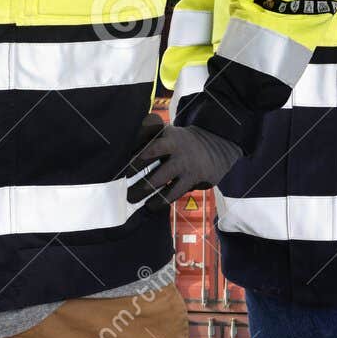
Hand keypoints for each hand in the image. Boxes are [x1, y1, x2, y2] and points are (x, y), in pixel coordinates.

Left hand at [124, 113, 240, 208]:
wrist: (218, 144)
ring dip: (142, 189)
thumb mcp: (168, 134)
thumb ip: (148, 141)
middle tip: (121, 177)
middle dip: (134, 165)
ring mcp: (183, 161)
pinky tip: (150, 206)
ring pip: (160, 177)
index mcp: (166, 131)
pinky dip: (159, 200)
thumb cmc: (182, 143)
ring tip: (130, 197)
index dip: (133, 140)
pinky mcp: (192, 177)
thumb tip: (121, 156)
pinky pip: (173, 192)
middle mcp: (174, 144)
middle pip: (150, 152)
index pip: (147, 130)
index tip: (119, 152)